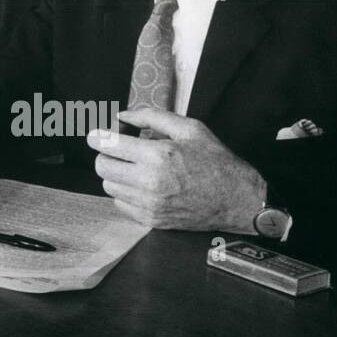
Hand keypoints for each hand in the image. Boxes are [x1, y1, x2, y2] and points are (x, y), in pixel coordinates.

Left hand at [88, 107, 266, 232]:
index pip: (106, 145)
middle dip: (106, 155)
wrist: (238, 200)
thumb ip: (152, 116)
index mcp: (157, 155)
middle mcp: (149, 182)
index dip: (97, 137)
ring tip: (135, 168)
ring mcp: (150, 205)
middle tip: (120, 151)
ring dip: (117, 174)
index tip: (98, 135)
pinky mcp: (152, 221)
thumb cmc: (215, 161)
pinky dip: (125, 194)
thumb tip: (122, 115)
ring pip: (109, 186)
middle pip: (101, 167)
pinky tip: (142, 186)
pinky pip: (120, 205)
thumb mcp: (189, 128)